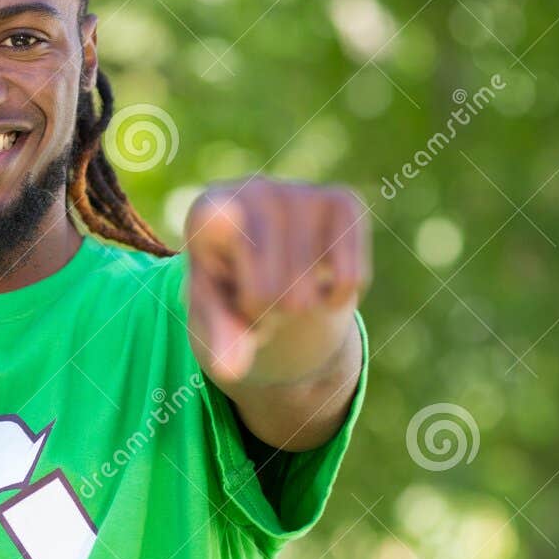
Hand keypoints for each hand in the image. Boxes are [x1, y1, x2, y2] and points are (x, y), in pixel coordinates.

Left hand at [184, 177, 368, 385]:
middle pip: (271, 293)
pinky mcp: (344, 200)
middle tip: (256, 296)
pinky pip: (351, 279)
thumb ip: (218, 336)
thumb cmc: (228, 292)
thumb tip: (230, 369)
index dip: (237, 288)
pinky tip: (317, 277)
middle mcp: (253, 189)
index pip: (224, 241)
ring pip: (307, 294)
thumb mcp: (213, 316)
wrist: (267, 269)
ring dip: (296, 310)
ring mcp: (301, 190)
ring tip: (281, 286)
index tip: (228, 263)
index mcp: (207, 211)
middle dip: (264, 314)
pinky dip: (335, 298)